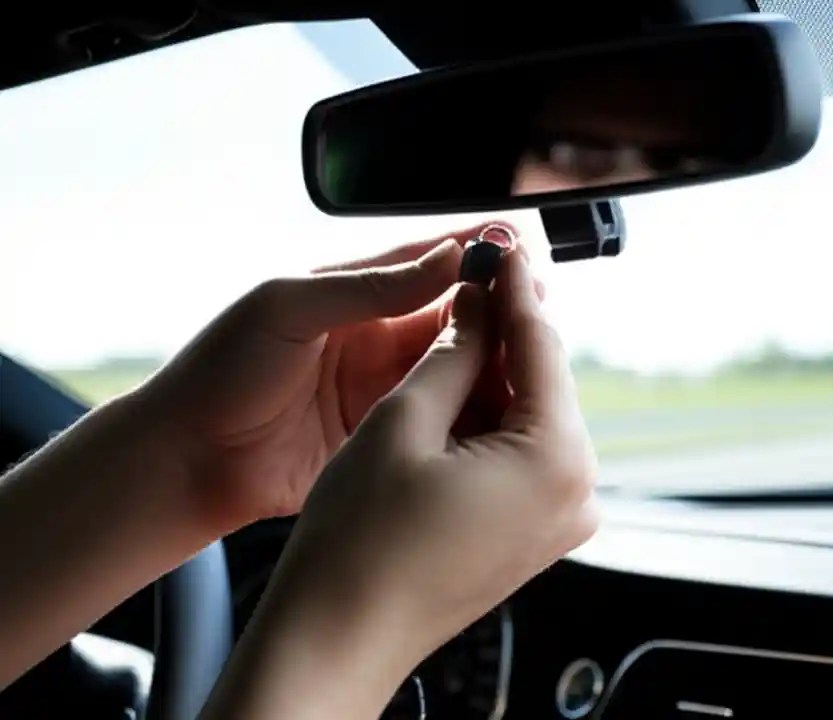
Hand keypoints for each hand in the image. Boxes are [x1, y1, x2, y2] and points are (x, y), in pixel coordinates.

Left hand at [134, 221, 524, 533]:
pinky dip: (474, 412)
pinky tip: (504, 410)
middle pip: (454, 316)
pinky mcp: (385, 436)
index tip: (521, 249)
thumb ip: (370, 285)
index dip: (476, 254)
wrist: (186, 460)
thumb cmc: (221, 370)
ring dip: (493, 360)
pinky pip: (441, 418)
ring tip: (538, 357)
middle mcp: (375, 338)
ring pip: (456, 368)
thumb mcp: (290, 307)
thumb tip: (446, 259)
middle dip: (498, 309)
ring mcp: (383, 389)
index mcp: (351, 293)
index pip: (428, 263)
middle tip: (544, 305)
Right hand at [198, 243, 597, 719]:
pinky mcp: (533, 533)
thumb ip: (454, 350)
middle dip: (505, 330)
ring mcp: (558, 519)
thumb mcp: (403, 421)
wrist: (339, 638)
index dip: (513, 287)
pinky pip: (522, 454)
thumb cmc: (361, 545)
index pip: (541, 345)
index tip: (500, 246)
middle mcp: (575, 492)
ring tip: (451, 331)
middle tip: (473, 278)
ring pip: (531, 416)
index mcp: (555, 460)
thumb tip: (481, 301)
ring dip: (494, 374)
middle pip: (543, 381)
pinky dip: (491, 419)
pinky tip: (452, 393)